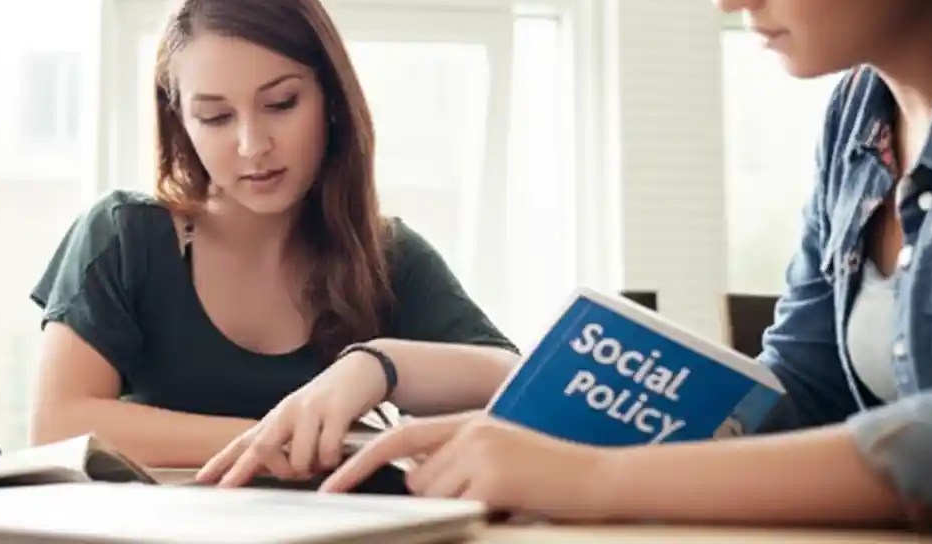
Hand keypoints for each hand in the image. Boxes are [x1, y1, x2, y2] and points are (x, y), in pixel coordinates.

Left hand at [196, 348, 389, 486]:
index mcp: (276, 417)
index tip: (204, 480)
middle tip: (292, 473)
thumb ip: (281, 443)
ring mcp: (310, 410)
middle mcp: (287, 412)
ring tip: (322, 461)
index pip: (243, 443)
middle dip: (276, 470)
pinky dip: (331, 461)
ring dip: (310, 468)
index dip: (222, 464)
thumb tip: (264, 470)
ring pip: (298, 458)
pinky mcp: (336, 411)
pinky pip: (327, 450)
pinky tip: (336, 455)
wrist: (361, 369)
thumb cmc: (329, 401)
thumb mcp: (299, 419)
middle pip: (263, 449)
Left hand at [322, 413, 613, 519]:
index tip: (331, 485)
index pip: (399, 438)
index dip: (361, 462)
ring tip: (502, 494)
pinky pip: (458, 506)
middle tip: (482, 491)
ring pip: (433, 493)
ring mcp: (479, 451)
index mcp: (467, 421)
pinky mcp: (491, 477)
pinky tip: (511, 499)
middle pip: (415, 475)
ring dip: (459, 503)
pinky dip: (479, 511)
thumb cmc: (551, 472)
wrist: (600, 476)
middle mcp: (469, 430)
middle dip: (434, 494)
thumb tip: (417, 476)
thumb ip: (457, 457)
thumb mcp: (498, 452)